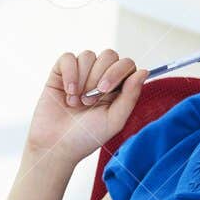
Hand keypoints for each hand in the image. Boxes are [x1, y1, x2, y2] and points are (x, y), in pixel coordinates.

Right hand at [24, 49, 145, 164]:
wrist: (56, 145)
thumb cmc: (86, 137)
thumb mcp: (114, 120)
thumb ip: (130, 96)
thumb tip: (144, 71)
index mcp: (118, 88)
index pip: (127, 64)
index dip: (118, 72)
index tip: (105, 91)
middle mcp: (100, 77)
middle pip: (109, 55)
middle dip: (99, 76)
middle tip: (89, 100)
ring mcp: (81, 73)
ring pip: (88, 55)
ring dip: (83, 79)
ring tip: (76, 102)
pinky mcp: (61, 72)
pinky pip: (68, 57)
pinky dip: (69, 74)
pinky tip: (67, 92)